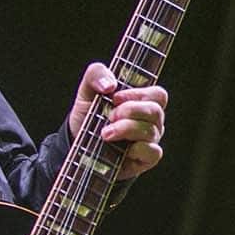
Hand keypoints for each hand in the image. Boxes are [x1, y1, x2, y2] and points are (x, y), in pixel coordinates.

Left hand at [68, 62, 168, 180]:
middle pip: (156, 111)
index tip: (115, 98)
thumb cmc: (88, 117)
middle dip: (130, 111)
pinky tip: (122, 150)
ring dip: (126, 129)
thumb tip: (110, 84)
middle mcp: (150, 121)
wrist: (77, 145)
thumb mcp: (87, 90)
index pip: (157, 94)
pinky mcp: (145, 159)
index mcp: (142, 102)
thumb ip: (96, 74)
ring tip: (106, 134)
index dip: (138, 94)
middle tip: (110, 116)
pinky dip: (137, 149)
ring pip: (151, 130)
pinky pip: (153, 152)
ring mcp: (150, 140)